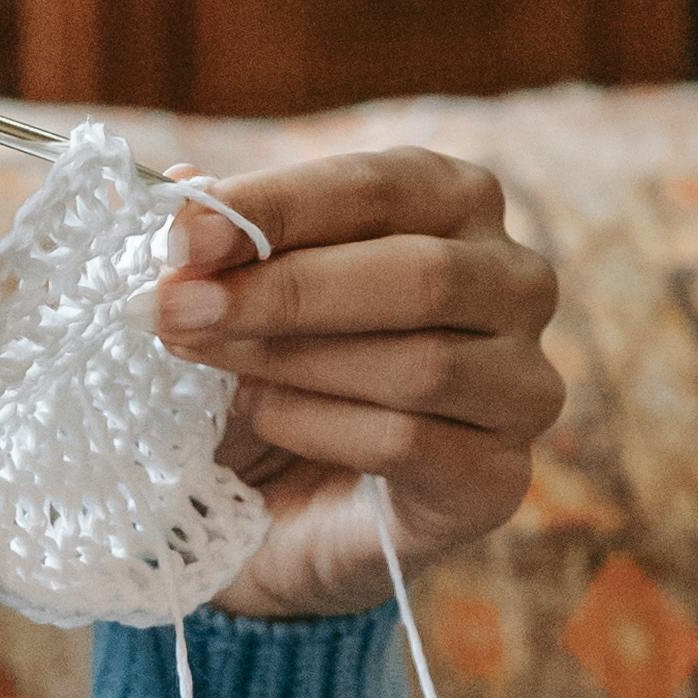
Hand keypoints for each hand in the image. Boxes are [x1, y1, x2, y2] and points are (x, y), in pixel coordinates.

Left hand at [153, 147, 560, 624]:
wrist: (288, 509)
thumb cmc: (275, 369)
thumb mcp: (238, 290)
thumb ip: (221, 239)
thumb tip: (178, 187)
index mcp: (457, 204)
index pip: (381, 187)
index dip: (277, 206)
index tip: (180, 234)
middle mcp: (515, 283)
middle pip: (420, 274)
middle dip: (284, 292)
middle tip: (175, 308)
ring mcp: (522, 385)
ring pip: (421, 365)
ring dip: (288, 362)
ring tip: (202, 361)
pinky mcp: (498, 479)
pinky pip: (410, 443)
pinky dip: (317, 428)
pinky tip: (262, 423)